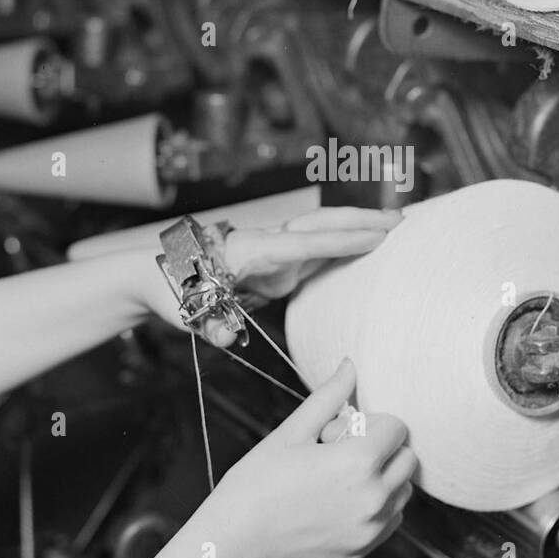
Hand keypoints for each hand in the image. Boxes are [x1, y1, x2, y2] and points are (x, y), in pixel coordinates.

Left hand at [132, 206, 400, 346]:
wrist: (152, 275)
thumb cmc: (169, 289)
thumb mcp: (186, 309)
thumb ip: (211, 323)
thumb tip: (227, 336)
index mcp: (251, 249)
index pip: (305, 244)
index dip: (343, 241)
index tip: (380, 238)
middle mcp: (268, 243)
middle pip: (322, 225)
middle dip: (363, 222)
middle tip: (405, 221)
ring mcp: (273, 252)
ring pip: (323, 234)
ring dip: (359, 229)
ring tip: (399, 229)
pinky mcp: (276, 265)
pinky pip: (317, 251)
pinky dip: (345, 247)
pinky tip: (369, 252)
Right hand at [211, 359, 414, 557]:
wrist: (236, 541)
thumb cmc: (257, 482)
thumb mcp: (292, 432)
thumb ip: (329, 396)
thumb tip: (350, 364)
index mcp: (359, 462)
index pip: (397, 428)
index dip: (369, 423)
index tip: (338, 433)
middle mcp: (374, 497)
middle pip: (407, 458)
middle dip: (382, 449)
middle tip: (340, 454)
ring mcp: (371, 528)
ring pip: (403, 490)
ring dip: (383, 478)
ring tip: (340, 480)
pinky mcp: (365, 549)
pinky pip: (392, 519)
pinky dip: (378, 507)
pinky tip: (341, 502)